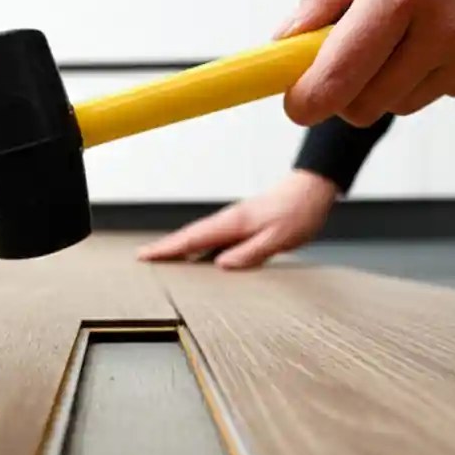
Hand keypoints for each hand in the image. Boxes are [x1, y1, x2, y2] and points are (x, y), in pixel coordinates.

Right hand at [137, 170, 338, 269]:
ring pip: (199, 235)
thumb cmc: (299, 212)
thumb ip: (250, 252)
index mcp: (234, 223)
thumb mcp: (279, 238)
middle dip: (165, 247)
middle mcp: (229, 220)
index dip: (168, 249)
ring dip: (178, 245)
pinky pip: (212, 237)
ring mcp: (234, 221)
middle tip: (143, 258)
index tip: (146, 256)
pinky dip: (197, 245)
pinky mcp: (241, 224)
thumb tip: (221, 265)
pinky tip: (195, 255)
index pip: (193, 238)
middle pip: (189, 235)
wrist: (311, 189)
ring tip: (160, 258)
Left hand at [275, 0, 454, 127]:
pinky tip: (445, 25)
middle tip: (347, 55)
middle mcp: (446, 26)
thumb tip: (285, 42)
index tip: (297, 101)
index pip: (339, 78)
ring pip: (408, 103)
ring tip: (406, 26)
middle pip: (369, 104)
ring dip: (392, 81)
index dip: (307, 100)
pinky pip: (449, 90)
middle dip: (346, 90)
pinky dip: (434, 72)